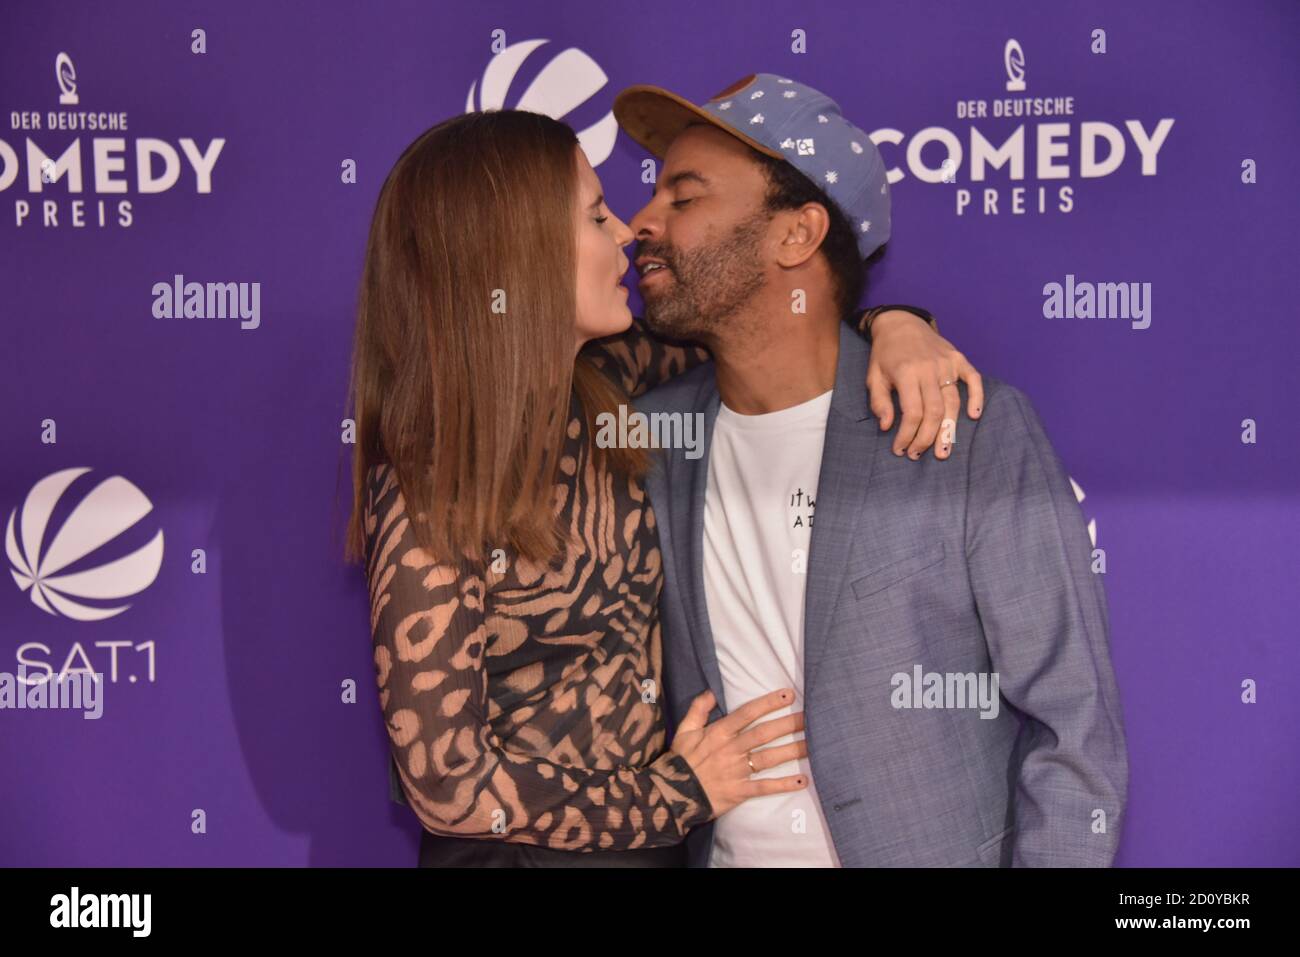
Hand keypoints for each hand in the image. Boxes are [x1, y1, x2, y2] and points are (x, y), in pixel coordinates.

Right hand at [669, 688, 807, 817]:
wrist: (672, 794)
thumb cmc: (680, 761)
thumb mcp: (684, 731)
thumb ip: (698, 710)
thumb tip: (711, 692)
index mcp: (719, 733)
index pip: (747, 713)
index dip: (768, 703)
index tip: (788, 695)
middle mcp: (731, 750)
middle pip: (764, 734)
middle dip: (788, 724)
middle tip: (810, 717)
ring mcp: (737, 771)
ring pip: (769, 758)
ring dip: (792, 751)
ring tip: (813, 743)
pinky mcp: (740, 791)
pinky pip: (765, 787)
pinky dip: (784, 785)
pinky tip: (803, 780)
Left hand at [866, 309, 983, 459]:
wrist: (901, 323)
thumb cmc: (885, 354)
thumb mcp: (873, 377)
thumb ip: (879, 402)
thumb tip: (886, 427)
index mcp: (906, 373)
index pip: (911, 412)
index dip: (907, 435)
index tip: (901, 449)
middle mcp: (929, 369)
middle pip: (934, 411)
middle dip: (927, 438)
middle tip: (920, 454)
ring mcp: (946, 363)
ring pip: (953, 401)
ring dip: (949, 428)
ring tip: (944, 450)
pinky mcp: (958, 358)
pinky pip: (973, 379)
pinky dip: (976, 397)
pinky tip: (974, 416)